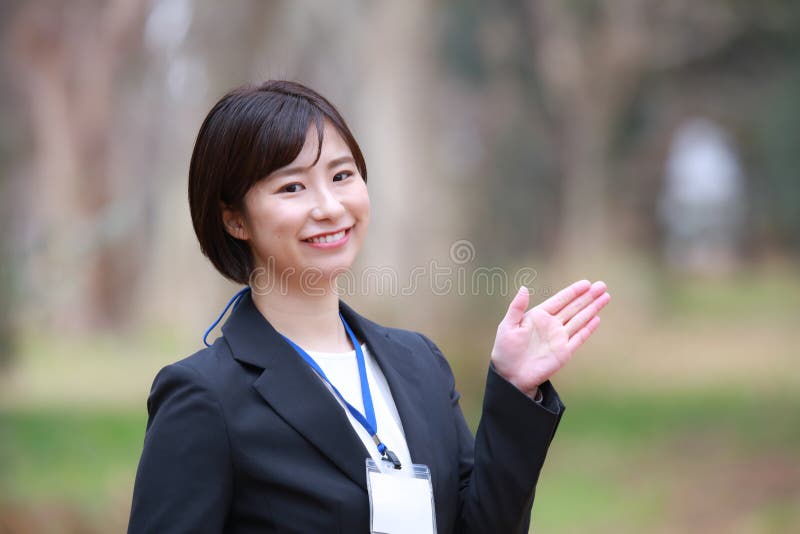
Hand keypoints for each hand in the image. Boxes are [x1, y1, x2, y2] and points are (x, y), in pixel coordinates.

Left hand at [491, 280, 609, 396]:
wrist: (510, 375)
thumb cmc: (505, 350)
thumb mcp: (508, 326)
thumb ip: (516, 307)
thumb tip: (524, 288)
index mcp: (538, 316)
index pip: (560, 300)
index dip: (573, 292)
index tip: (586, 283)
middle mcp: (551, 325)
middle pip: (574, 307)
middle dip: (588, 297)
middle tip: (602, 285)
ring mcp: (559, 338)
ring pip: (580, 319)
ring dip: (592, 309)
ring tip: (605, 297)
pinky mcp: (564, 352)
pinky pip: (579, 337)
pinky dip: (588, 328)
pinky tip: (597, 319)